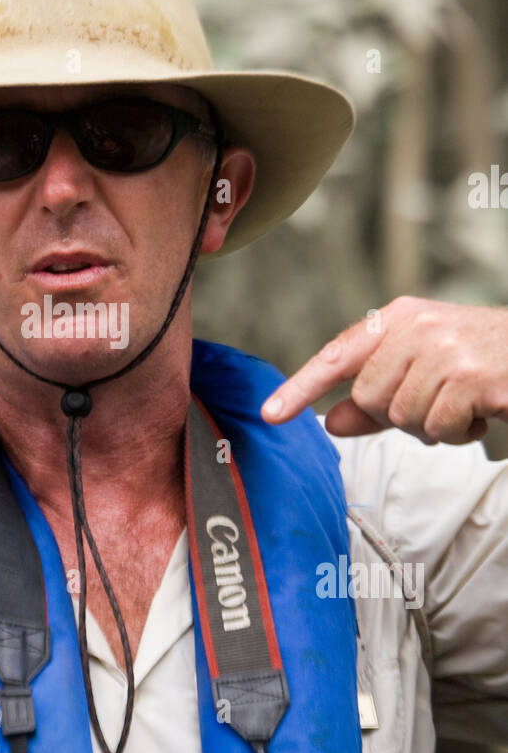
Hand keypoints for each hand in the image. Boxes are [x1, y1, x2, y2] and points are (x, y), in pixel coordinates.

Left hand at [260, 296, 507, 445]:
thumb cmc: (481, 364)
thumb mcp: (424, 373)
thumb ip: (374, 401)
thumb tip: (329, 424)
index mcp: (398, 319)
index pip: (337, 355)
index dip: (301, 387)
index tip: (270, 414)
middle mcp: (417, 327)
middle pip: (369, 398)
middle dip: (398, 417)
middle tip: (436, 406)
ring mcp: (444, 349)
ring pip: (402, 416)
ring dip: (433, 427)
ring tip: (462, 407)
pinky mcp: (470, 377)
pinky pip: (438, 426)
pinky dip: (458, 433)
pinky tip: (480, 414)